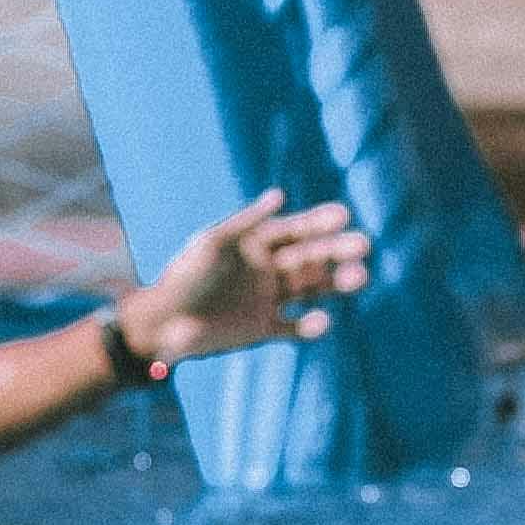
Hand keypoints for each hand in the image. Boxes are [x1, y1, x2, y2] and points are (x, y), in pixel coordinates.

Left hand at [114, 193, 368, 370]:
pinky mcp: (262, 329)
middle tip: (363, 246)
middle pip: (311, 257)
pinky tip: (322, 322)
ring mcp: (267, 299)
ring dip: (336, 282)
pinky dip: (310, 327)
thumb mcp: (211, 243)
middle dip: (337, 250)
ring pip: (311, 289)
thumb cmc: (183, 277)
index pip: (294, 230)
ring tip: (360, 277)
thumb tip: (280, 194)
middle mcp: (266, 269)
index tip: (342, 215)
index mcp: (255, 244)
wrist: (161, 323)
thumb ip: (245, 221)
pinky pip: (294, 328)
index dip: (318, 222)